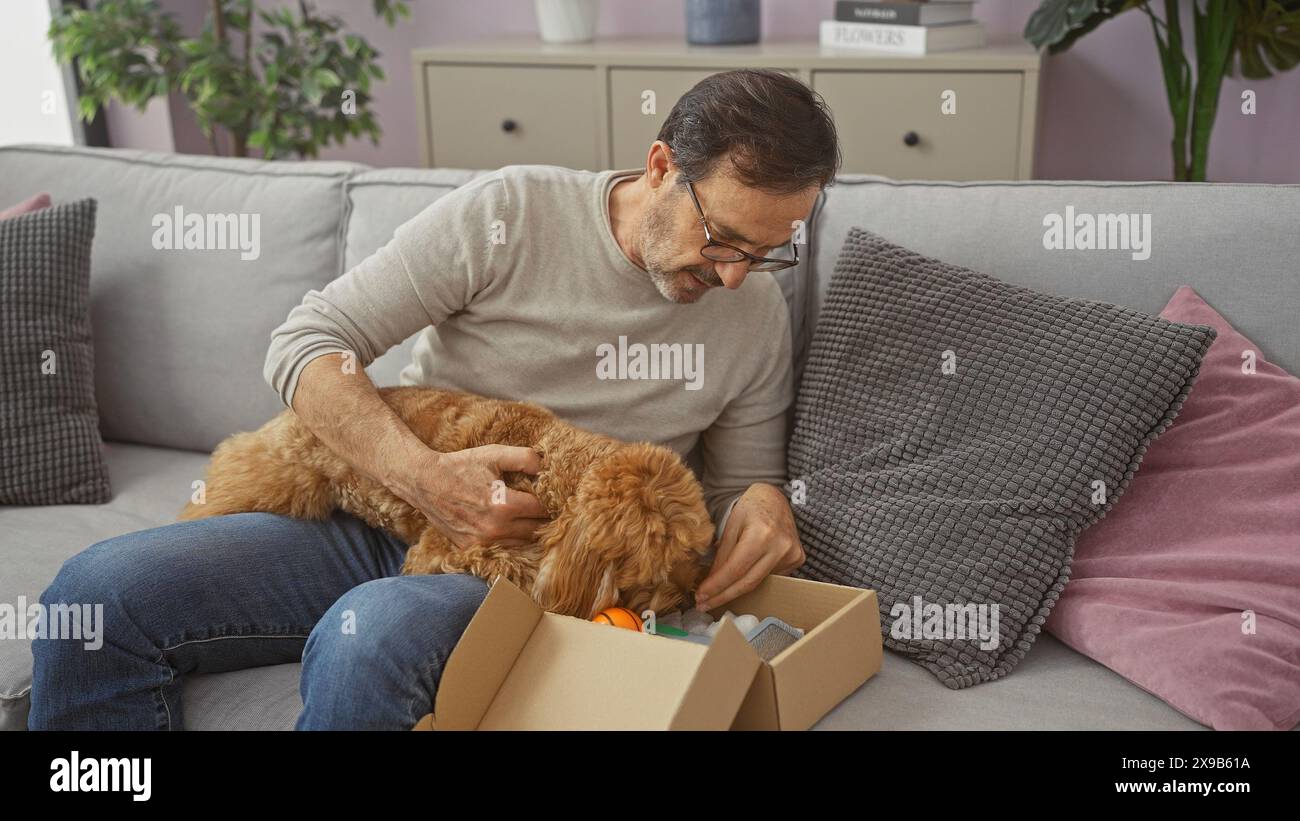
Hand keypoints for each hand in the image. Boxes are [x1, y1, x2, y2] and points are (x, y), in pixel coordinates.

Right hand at [403, 445, 550, 549]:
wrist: (424, 482)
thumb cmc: (461, 466)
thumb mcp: (494, 454)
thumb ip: (526, 458)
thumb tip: (549, 466)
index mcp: (504, 505)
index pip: (542, 510)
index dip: (552, 501)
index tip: (556, 495)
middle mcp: (495, 529)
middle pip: (536, 530)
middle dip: (544, 518)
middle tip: (549, 507)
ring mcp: (482, 542)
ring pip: (521, 543)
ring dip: (529, 531)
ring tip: (532, 516)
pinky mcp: (471, 548)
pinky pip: (502, 548)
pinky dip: (511, 539)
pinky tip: (512, 526)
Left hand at [695, 483, 804, 611]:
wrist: (775, 498)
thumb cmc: (750, 508)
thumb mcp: (731, 526)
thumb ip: (722, 555)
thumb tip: (711, 583)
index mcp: (761, 534)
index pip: (735, 570)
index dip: (716, 587)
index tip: (700, 597)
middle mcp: (780, 547)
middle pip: (748, 582)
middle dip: (723, 596)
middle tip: (704, 605)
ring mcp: (792, 554)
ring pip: (759, 582)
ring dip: (736, 591)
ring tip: (717, 596)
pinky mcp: (797, 559)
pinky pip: (770, 576)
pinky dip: (753, 579)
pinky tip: (742, 579)